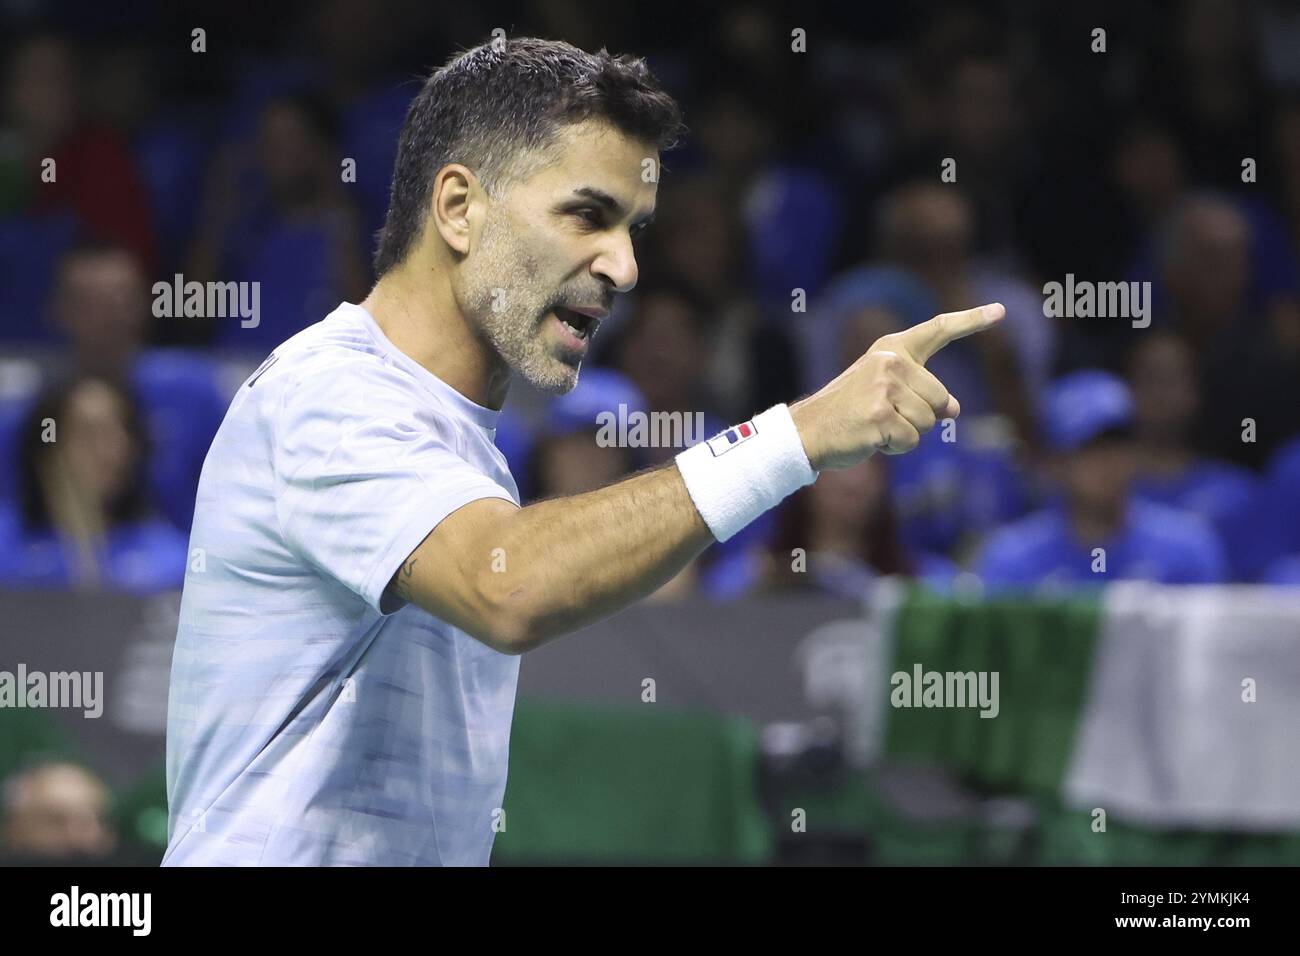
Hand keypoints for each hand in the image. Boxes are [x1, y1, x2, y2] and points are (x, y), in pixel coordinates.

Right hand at [790, 303, 1004, 470]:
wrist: (807, 430)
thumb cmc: (849, 413)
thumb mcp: (886, 394)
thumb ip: (921, 393)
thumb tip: (955, 409)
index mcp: (891, 350)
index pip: (937, 330)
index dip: (971, 321)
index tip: (999, 311)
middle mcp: (889, 363)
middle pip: (941, 399)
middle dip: (921, 417)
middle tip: (884, 417)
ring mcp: (884, 389)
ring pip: (928, 423)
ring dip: (906, 434)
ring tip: (874, 427)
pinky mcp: (879, 417)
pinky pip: (911, 441)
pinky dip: (895, 448)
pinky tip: (871, 438)